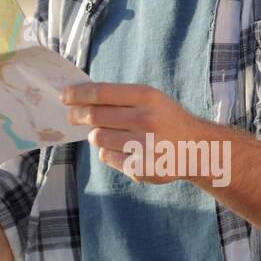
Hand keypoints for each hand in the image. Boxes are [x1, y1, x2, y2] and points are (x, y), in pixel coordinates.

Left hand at [63, 82, 212, 184]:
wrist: (196, 148)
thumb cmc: (164, 118)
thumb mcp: (149, 99)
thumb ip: (117, 96)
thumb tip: (76, 96)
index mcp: (146, 97)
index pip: (100, 93)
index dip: (77, 94)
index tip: (63, 96)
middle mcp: (145, 119)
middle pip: (94, 115)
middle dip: (77, 115)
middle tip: (72, 115)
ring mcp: (143, 145)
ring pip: (97, 137)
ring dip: (96, 134)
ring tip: (111, 133)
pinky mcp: (141, 167)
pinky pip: (106, 156)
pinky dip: (108, 152)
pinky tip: (124, 149)